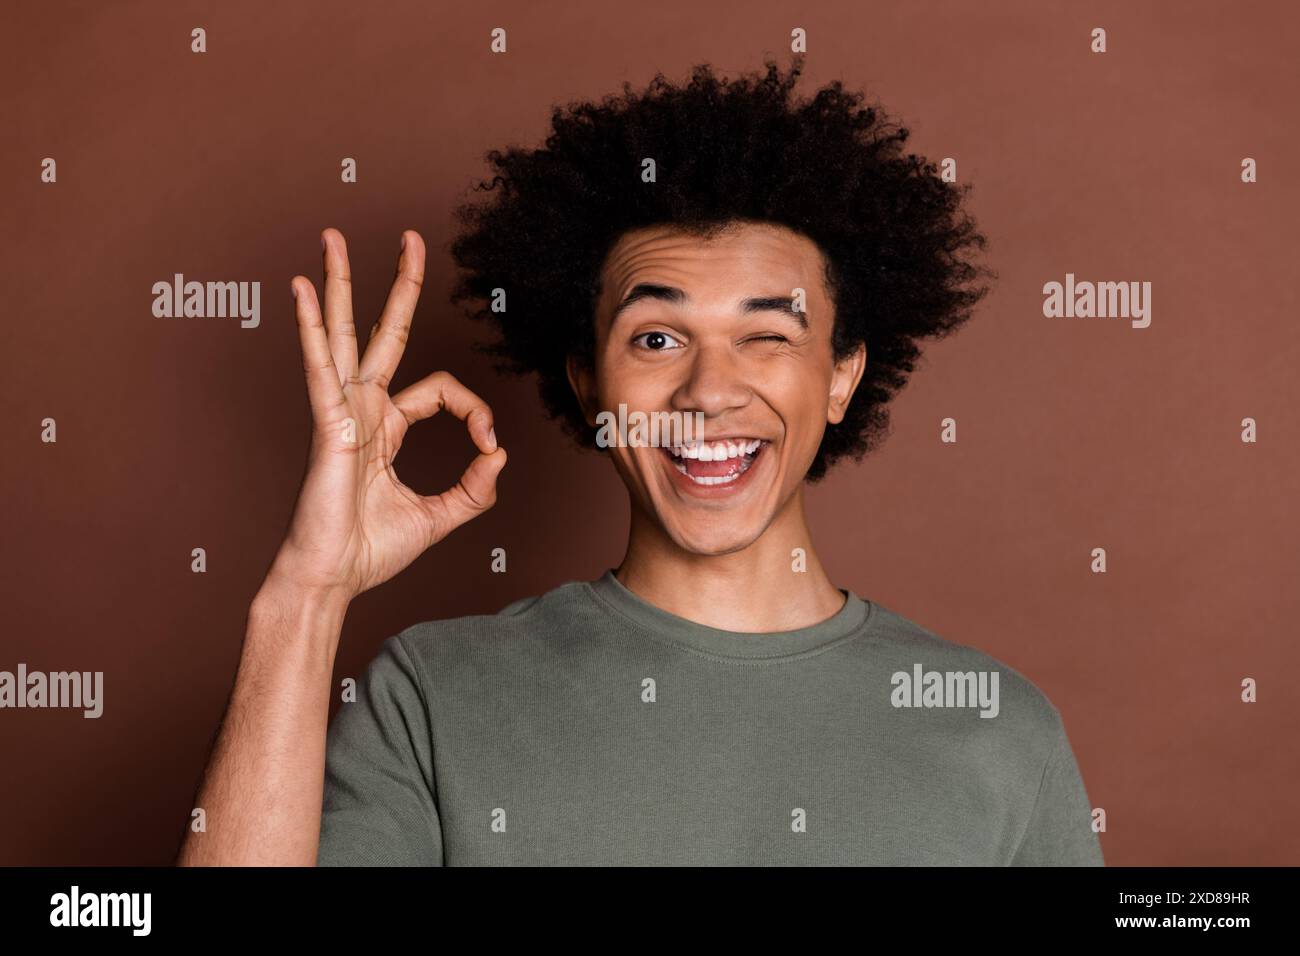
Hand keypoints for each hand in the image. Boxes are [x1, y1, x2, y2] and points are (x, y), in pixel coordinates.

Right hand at [267, 228, 506, 603]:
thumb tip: (500, 454)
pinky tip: (299, 289)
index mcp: (386, 428)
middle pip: (384, 333)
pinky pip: (320, 366)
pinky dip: (310, 327)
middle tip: (411, 239)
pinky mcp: (326, 425)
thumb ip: (475, 489)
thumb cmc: (371, 551)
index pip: (439, 390)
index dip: (472, 407)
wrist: (333, 579)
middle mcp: (363, 410)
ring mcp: (341, 412)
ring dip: (340, 284)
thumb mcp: (441, 516)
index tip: (487, 442)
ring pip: (343, 335)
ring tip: (333, 238)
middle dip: (398, 285)